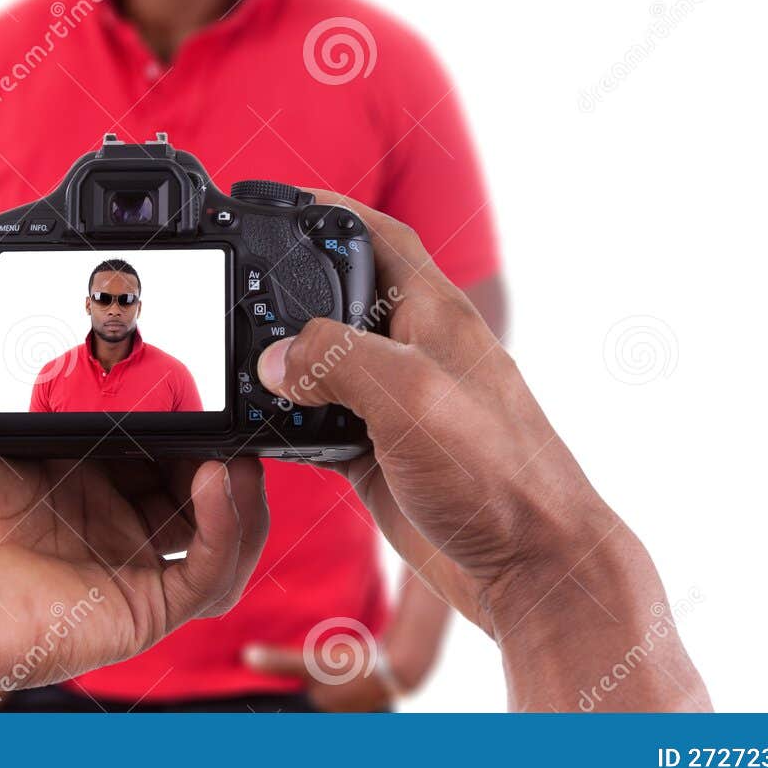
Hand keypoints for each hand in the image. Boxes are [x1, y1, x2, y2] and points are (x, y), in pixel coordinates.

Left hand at [0, 345, 268, 711]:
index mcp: (74, 469)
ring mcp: (129, 564)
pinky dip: (232, 527)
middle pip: (202, 477)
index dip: (186, 407)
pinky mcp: (142, 606)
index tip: (203, 372)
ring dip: (246, 487)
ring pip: (224, 528)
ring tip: (237, 448)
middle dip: (231, 443)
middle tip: (238, 408)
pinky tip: (219, 481)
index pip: (153, 435)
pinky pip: (212, 572)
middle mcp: (109, 518)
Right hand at [255, 192, 709, 711]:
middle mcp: (416, 353)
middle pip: (345, 298)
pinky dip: (287, 423)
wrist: (530, 569)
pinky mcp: (383, 456)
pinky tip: (260, 427)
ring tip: (236, 355)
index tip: (280, 198)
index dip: (331, 210)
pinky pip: (321, 426)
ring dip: (285, 361)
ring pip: (327, 365)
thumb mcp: (410, 393)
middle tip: (241, 282)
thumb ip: (337, 359)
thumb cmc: (498, 475)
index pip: (381, 237)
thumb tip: (275, 358)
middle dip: (292, 285)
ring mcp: (398, 407)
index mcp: (435, 316)